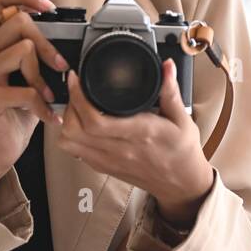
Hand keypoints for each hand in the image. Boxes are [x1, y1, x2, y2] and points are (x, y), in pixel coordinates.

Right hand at [0, 0, 66, 190]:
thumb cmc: (17, 111)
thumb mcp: (31, 76)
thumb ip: (38, 53)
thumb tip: (67, 35)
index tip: (48, 7)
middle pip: (17, 21)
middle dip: (48, 44)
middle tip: (61, 67)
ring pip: (22, 50)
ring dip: (43, 76)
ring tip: (48, 96)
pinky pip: (25, 89)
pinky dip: (43, 105)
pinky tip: (48, 115)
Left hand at [54, 58, 213, 220]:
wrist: (182, 185)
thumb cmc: (182, 154)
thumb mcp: (182, 119)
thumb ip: (171, 91)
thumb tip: (167, 66)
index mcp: (138, 134)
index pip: (95, 120)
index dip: (78, 98)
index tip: (76, 79)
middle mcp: (119, 150)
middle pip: (74, 130)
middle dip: (69, 105)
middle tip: (76, 89)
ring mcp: (109, 161)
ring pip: (69, 143)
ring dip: (67, 122)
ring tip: (77, 106)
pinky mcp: (104, 167)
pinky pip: (76, 152)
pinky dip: (72, 136)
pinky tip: (82, 123)